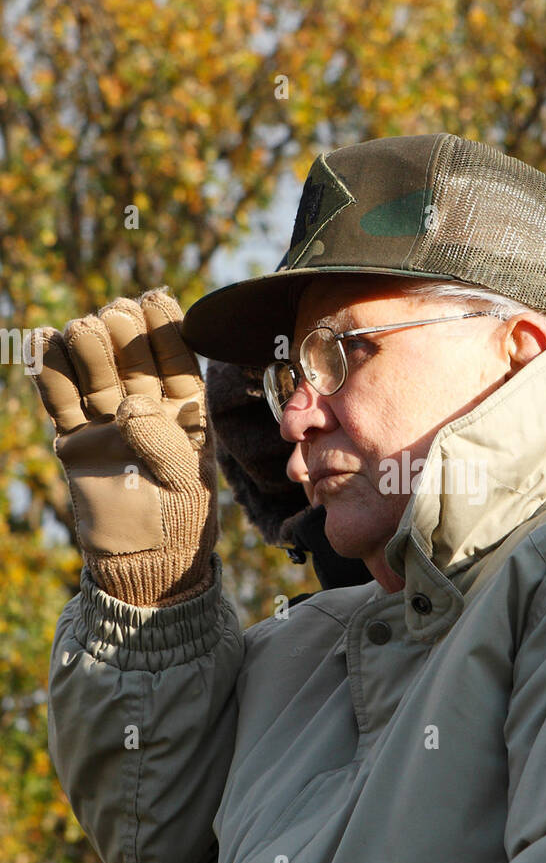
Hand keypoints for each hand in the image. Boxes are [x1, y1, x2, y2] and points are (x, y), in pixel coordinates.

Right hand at [32, 287, 217, 605]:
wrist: (145, 563)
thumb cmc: (182, 520)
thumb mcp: (186, 479)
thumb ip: (161, 440)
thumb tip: (127, 404)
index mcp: (186, 408)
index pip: (174, 356)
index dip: (163, 326)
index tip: (152, 298)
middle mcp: (146, 406)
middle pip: (128, 354)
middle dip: (120, 332)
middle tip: (112, 321)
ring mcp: (107, 420)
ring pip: (93, 370)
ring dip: (87, 345)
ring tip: (83, 330)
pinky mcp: (75, 440)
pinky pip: (59, 400)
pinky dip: (49, 372)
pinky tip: (43, 341)